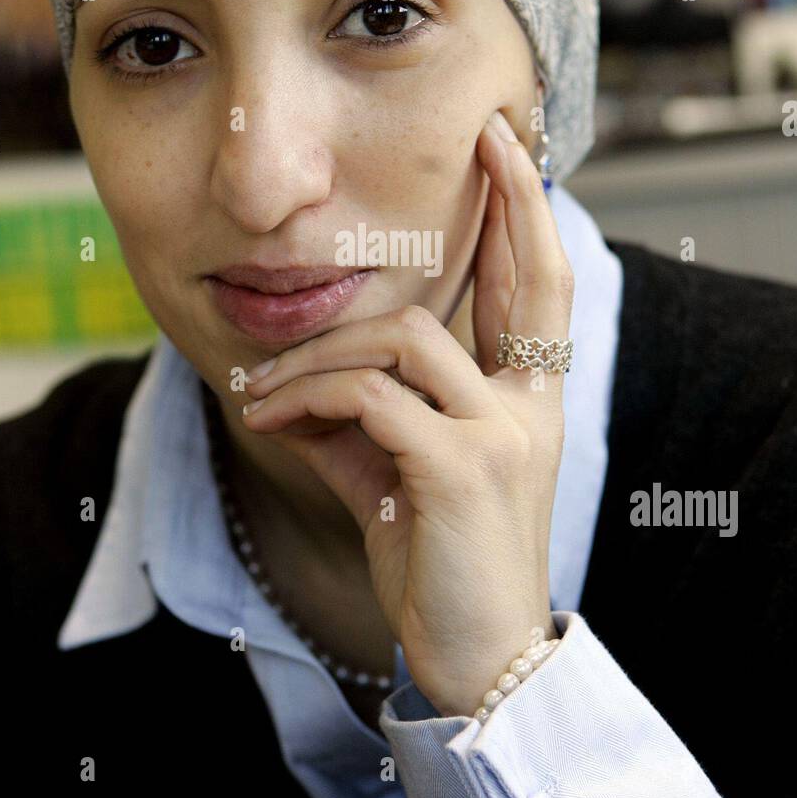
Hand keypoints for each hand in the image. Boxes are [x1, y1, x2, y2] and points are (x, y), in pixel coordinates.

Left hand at [241, 110, 573, 716]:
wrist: (475, 659)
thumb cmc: (439, 565)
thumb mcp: (396, 477)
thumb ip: (363, 417)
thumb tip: (302, 379)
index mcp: (528, 406)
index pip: (540, 292)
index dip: (531, 218)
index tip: (512, 151)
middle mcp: (532, 408)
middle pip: (530, 278)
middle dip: (512, 199)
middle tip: (486, 138)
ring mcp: (503, 432)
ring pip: (402, 338)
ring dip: (316, 356)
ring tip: (257, 392)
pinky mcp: (461, 465)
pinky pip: (369, 395)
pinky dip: (307, 397)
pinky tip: (267, 419)